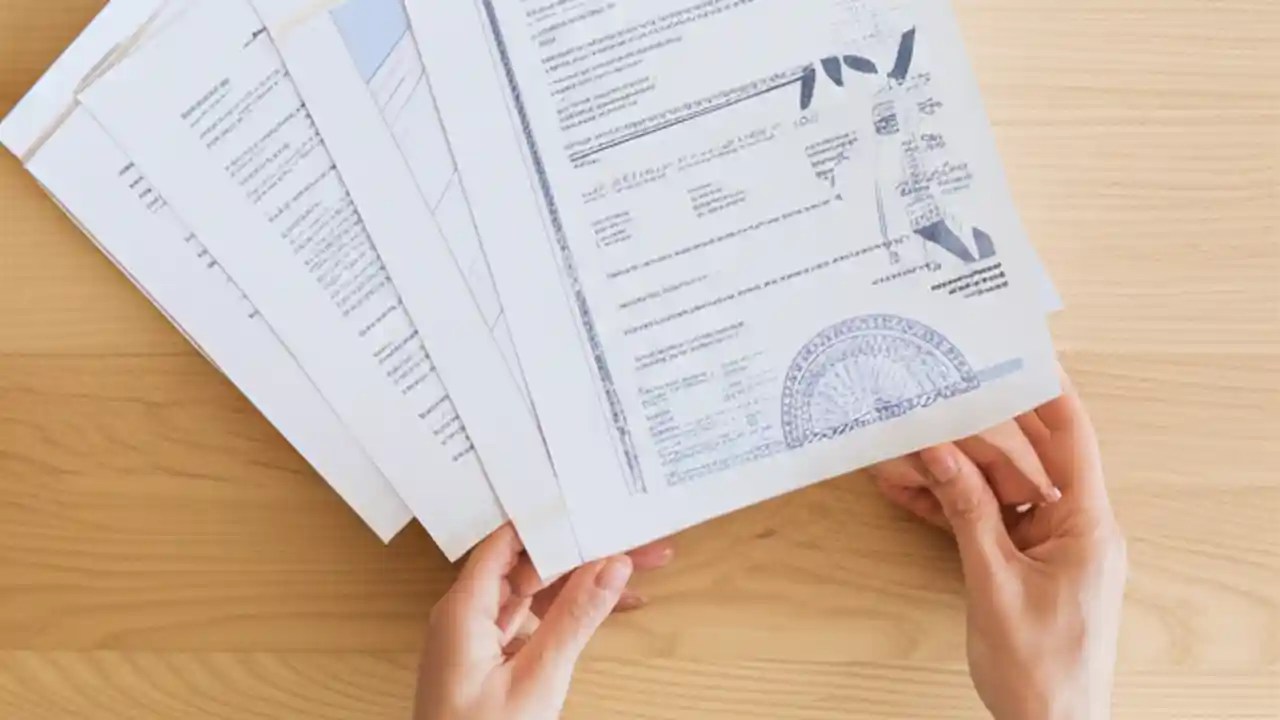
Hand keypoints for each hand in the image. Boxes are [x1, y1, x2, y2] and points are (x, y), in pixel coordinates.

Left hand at [414, 527, 673, 719]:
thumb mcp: (536, 679)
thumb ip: (574, 619)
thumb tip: (611, 566)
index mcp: (463, 609)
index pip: (510, 541)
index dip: (552, 518)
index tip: (594, 503)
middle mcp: (468, 614)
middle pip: (532, 563)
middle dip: (586, 550)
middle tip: (638, 537)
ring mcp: (481, 637)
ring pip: (539, 592)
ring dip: (587, 581)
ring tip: (642, 563)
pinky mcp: (493, 658)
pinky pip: (535, 620)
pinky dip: (572, 613)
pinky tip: (613, 606)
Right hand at [874, 375, 1127, 719]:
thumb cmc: (1041, 671)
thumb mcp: (995, 583)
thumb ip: (968, 512)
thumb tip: (941, 453)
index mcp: (1086, 525)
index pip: (1070, 438)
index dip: (1045, 392)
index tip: (1014, 355)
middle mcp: (1072, 528)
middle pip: (1020, 461)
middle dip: (970, 436)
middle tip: (929, 405)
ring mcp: (1046, 547)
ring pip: (994, 491)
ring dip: (948, 475)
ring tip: (900, 455)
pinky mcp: (1021, 566)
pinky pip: (985, 522)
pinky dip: (950, 508)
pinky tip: (911, 492)